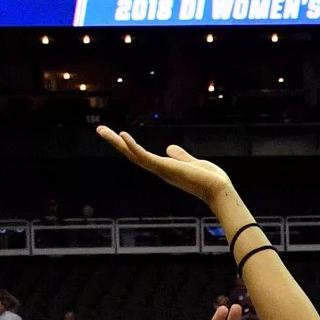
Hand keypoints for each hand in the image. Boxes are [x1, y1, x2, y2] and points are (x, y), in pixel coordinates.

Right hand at [96, 127, 240, 211]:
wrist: (219, 190)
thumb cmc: (210, 179)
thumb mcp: (192, 162)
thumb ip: (180, 156)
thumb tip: (169, 148)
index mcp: (164, 167)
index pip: (141, 155)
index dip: (128, 145)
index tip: (117, 135)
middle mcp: (159, 169)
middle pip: (132, 154)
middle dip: (116, 142)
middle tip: (100, 129)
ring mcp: (160, 169)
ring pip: (133, 154)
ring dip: (117, 142)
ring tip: (101, 130)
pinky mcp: (164, 168)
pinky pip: (144, 156)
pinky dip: (133, 146)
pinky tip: (122, 135)